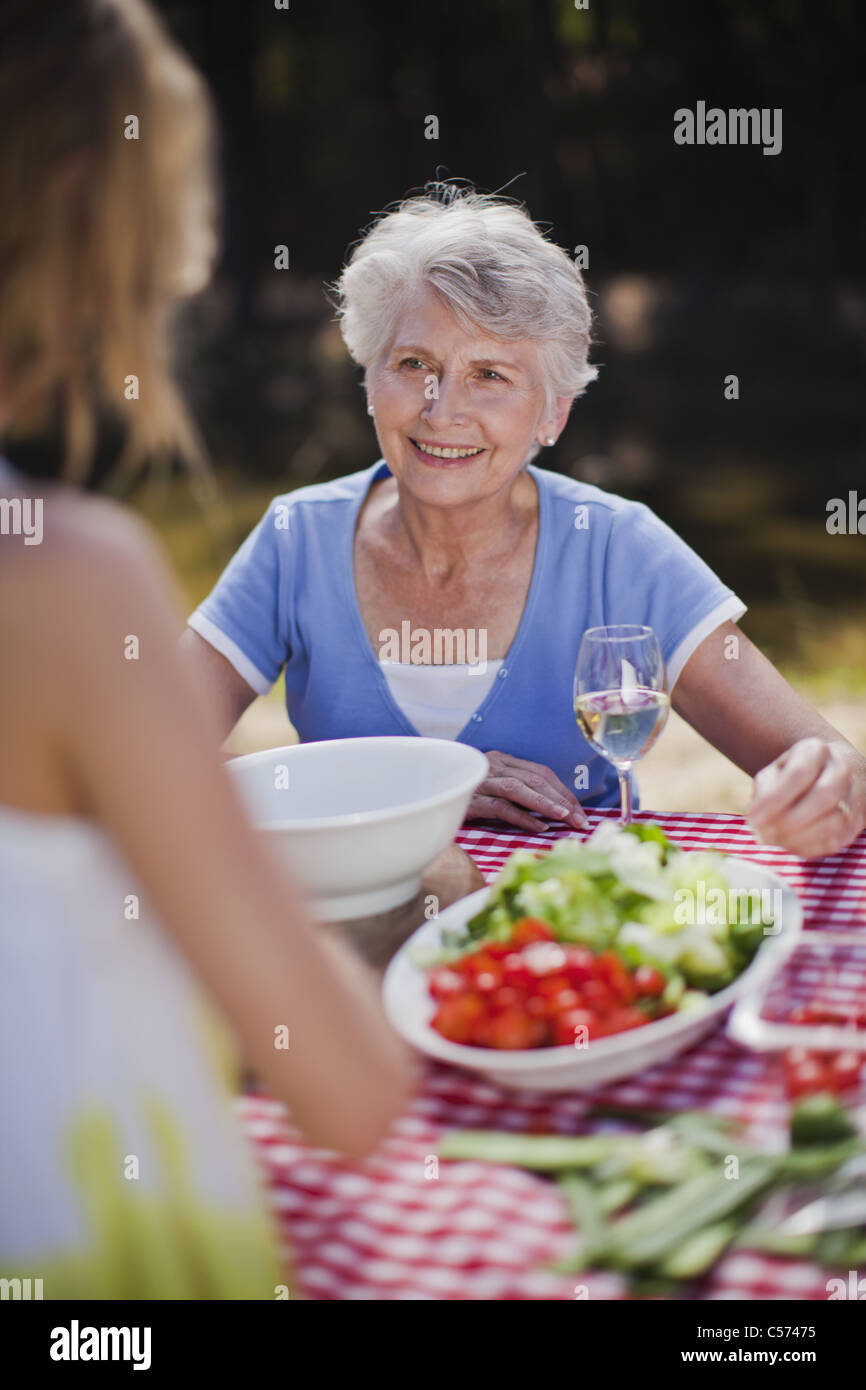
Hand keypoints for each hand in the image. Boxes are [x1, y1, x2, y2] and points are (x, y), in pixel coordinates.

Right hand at [467, 750, 588, 832]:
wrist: (429, 793)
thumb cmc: (467, 794)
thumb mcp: (495, 787)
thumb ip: (519, 792)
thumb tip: (556, 810)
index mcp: (502, 759)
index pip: (541, 773)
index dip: (564, 792)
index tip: (581, 812)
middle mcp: (493, 765)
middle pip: (535, 779)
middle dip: (562, 800)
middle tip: (581, 821)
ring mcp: (480, 781)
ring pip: (519, 789)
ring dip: (545, 804)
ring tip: (565, 819)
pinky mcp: (470, 799)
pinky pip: (500, 806)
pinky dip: (522, 816)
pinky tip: (538, 827)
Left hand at [747, 737, 864, 857]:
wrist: (832, 774)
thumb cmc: (794, 775)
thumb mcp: (774, 772)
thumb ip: (764, 790)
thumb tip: (757, 819)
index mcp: (817, 751)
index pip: (799, 773)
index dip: (775, 799)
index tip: (752, 818)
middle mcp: (842, 770)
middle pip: (824, 796)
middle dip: (790, 821)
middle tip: (763, 834)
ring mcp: (855, 796)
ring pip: (834, 822)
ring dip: (799, 837)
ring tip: (773, 840)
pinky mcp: (857, 823)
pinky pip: (836, 841)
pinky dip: (809, 847)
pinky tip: (789, 844)